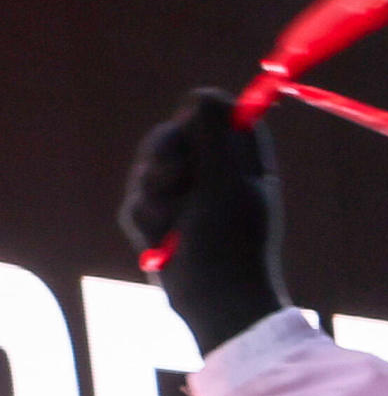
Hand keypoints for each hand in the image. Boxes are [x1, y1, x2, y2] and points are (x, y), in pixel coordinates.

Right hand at [119, 92, 288, 352]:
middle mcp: (216, 174)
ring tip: (175, 225)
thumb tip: (206, 93)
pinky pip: (135, 203)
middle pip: (171, 135)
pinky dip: (147, 221)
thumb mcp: (228, 184)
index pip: (216, 114)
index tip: (192, 136)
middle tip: (175, 182)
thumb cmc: (233, 244)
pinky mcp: (160, 220)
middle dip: (165, 157)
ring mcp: (185, 197)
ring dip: (156, 196)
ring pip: (147, 168)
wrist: (216, 302)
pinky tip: (164, 242)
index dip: (197, 120)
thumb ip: (217, 138)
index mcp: (244, 162)